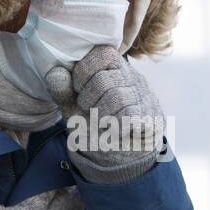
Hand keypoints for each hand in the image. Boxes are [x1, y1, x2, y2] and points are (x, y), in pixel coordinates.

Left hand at [45, 45, 165, 183]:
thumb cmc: (94, 125)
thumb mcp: (72, 108)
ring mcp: (145, 97)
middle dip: (88, 98)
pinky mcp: (153, 117)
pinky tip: (115, 129)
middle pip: (104, 78)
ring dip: (101, 114)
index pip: (103, 53)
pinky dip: (115, 126)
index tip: (78, 88)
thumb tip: (55, 72)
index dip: (84, 71)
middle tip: (88, 109)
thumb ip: (62, 90)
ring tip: (101, 121)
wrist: (116, 156)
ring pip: (117, 97)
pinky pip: (130, 116)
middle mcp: (133, 78)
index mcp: (114, 69)